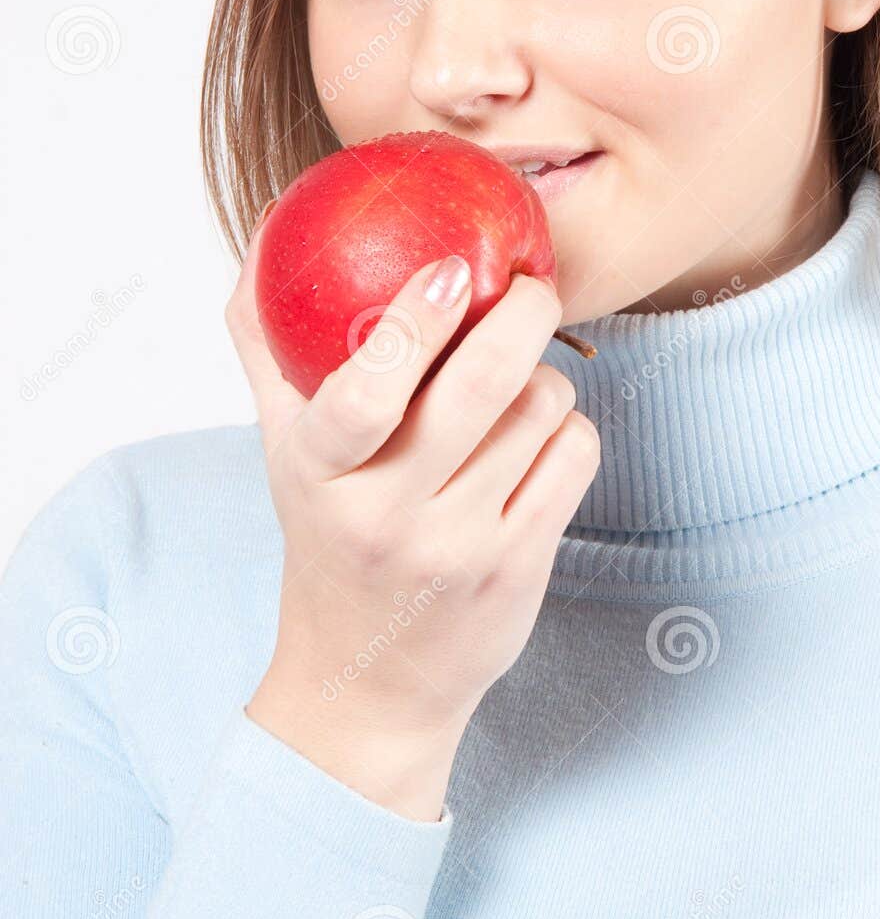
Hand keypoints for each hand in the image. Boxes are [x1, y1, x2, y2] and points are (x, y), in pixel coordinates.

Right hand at [226, 216, 601, 820]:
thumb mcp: (283, 452)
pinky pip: (574, 457)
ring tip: (520, 379)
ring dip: (544, 375)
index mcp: (321, 474)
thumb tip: (266, 234)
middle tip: (530, 285)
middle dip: (522, 315)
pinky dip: (568, 426)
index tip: (451, 269)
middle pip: (479, 389)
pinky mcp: (520, 568)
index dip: (414, 322)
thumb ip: (268, 346)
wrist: (368, 684)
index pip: (366, 390)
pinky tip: (541, 434)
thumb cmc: (327, 538)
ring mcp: (460, 546)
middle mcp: (389, 514)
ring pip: (540, 413)